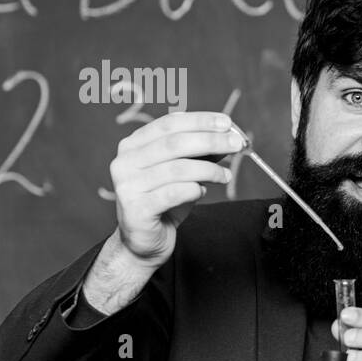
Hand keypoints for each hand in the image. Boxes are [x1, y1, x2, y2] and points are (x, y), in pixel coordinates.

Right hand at [108, 111, 243, 266]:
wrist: (145, 240)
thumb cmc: (164, 201)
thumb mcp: (182, 172)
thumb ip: (198, 153)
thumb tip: (227, 136)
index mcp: (133, 145)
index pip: (168, 124)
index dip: (199, 120)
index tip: (226, 122)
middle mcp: (125, 162)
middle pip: (174, 143)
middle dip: (210, 140)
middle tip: (236, 144)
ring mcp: (128, 185)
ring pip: (178, 169)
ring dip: (209, 170)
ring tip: (226, 176)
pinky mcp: (136, 209)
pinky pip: (174, 193)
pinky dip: (195, 190)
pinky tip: (203, 192)